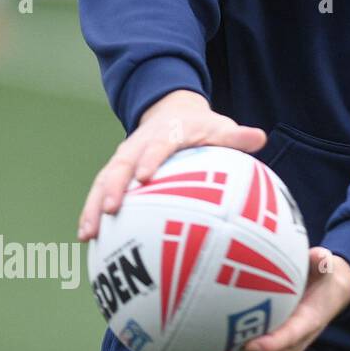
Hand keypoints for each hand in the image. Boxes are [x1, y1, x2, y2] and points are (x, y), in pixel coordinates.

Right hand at [78, 89, 266, 240]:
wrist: (173, 112)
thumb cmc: (203, 127)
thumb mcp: (221, 127)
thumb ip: (237, 136)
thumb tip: (261, 138)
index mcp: (167, 132)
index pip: (157, 145)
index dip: (149, 159)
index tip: (145, 177)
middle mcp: (139, 144)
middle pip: (121, 164)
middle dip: (113, 186)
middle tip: (110, 210)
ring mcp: (125, 157)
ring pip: (105, 180)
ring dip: (93, 204)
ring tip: (88, 233)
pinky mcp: (117, 171)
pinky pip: (102, 190)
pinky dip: (92, 211)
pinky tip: (89, 238)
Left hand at [180, 247, 349, 350]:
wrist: (327, 294)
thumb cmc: (323, 277)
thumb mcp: (327, 267)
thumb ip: (322, 262)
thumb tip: (319, 255)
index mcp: (307, 324)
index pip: (289, 337)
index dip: (271, 344)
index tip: (250, 345)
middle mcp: (289, 343)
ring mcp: (274, 348)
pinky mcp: (261, 347)